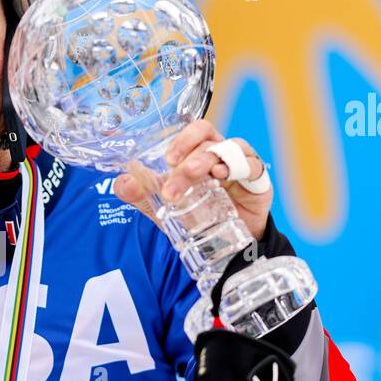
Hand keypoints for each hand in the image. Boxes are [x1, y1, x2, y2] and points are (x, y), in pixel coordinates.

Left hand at [113, 120, 271, 241]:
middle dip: (188, 151)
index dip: (181, 139)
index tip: (168, 159)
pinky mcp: (258, 182)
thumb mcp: (166, 209)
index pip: (194, 132)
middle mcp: (221, 154)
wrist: (228, 249)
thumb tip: (122, 183)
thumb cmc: (199, 219)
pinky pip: (252, 164)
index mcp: (200, 154)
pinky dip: (237, 166)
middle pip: (207, 135)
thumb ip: (143, 196)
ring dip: (206, 159)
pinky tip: (222, 176)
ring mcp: (240, 165)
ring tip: (193, 175)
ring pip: (227, 147)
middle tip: (175, 171)